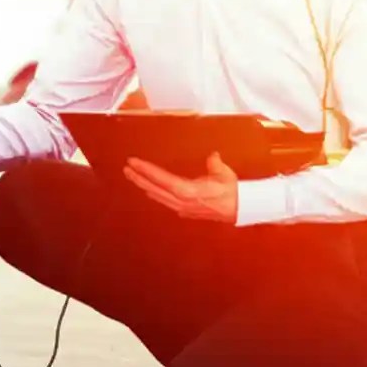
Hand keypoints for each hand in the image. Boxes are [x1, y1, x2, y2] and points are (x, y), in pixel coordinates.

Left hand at [123, 152, 238, 222]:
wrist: (239, 208)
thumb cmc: (231, 190)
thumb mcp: (224, 174)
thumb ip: (215, 165)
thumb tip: (212, 156)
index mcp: (188, 191)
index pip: (161, 179)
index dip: (145, 170)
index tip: (133, 162)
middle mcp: (181, 201)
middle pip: (154, 189)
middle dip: (139, 178)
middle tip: (127, 168)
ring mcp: (181, 207)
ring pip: (157, 196)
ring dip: (144, 185)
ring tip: (133, 176)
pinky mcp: (184, 210)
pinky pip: (164, 201)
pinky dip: (154, 194)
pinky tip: (148, 190)